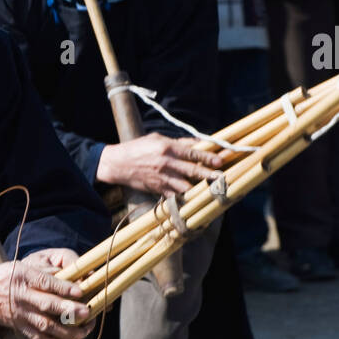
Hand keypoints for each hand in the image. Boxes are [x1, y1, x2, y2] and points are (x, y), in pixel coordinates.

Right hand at [0, 248, 90, 338]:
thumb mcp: (22, 267)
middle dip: (69, 310)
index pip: (46, 282)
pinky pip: (35, 338)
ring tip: (82, 333)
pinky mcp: (18, 326)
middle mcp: (23, 296)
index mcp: (24, 277)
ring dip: (65, 332)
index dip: (64, 287)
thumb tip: (69, 274)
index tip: (80, 291)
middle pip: (48, 305)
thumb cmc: (5, 276)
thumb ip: (44, 272)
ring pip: (45, 325)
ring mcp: (20, 313)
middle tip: (86, 313)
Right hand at [96, 134, 223, 196]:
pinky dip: (185, 197)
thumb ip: (178, 142)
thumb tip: (198, 142)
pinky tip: (195, 199)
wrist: (117, 164)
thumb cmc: (138, 148)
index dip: (208, 156)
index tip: (220, 160)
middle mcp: (166, 163)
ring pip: (185, 185)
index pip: (192, 152)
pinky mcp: (157, 189)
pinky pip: (175, 195)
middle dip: (209, 174)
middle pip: (192, 170)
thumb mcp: (157, 138)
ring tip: (213, 190)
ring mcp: (162, 177)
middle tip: (222, 177)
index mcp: (167, 147)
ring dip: (199, 188)